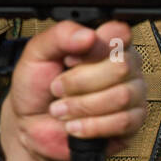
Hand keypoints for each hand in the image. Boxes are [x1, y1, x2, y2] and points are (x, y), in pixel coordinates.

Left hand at [0, 21, 145, 160]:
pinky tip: (75, 127)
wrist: (29, 130)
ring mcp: (130, 96)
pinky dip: (94, 126)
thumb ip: (57, 36)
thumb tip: (88, 33)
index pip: (121, 31)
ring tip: (63, 111)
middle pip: (123, 66)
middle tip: (59, 90)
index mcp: (101, 43)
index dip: (98, 45)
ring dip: (85, 107)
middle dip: (82, 82)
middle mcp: (122, 66)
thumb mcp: (34, 56)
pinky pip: (126, 123)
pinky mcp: (130, 127)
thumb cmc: (33, 90)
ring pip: (126, 96)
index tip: (72, 55)